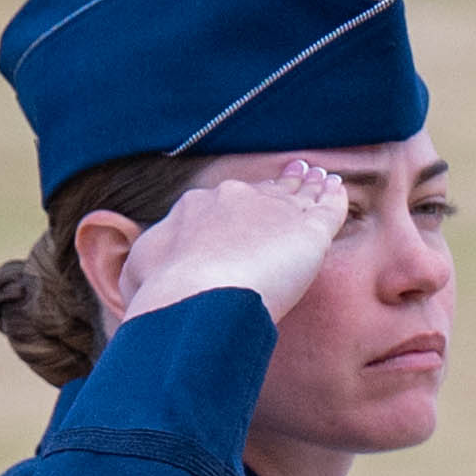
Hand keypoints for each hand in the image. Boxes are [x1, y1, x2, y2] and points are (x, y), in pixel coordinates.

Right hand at [109, 159, 346, 325]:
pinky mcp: (307, 232)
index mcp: (196, 207)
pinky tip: (339, 193)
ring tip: (322, 180)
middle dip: (278, 186)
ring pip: (296, 193)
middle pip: (263, 191)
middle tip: (295, 178)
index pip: (224, 202)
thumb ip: (144, 267)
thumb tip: (136, 280)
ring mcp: (271, 212)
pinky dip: (334, 199)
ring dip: (309, 187)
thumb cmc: (161, 294)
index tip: (247, 206)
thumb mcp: (139, 274)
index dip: (238, 205)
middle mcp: (233, 198)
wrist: (192, 297)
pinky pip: (327, 209)